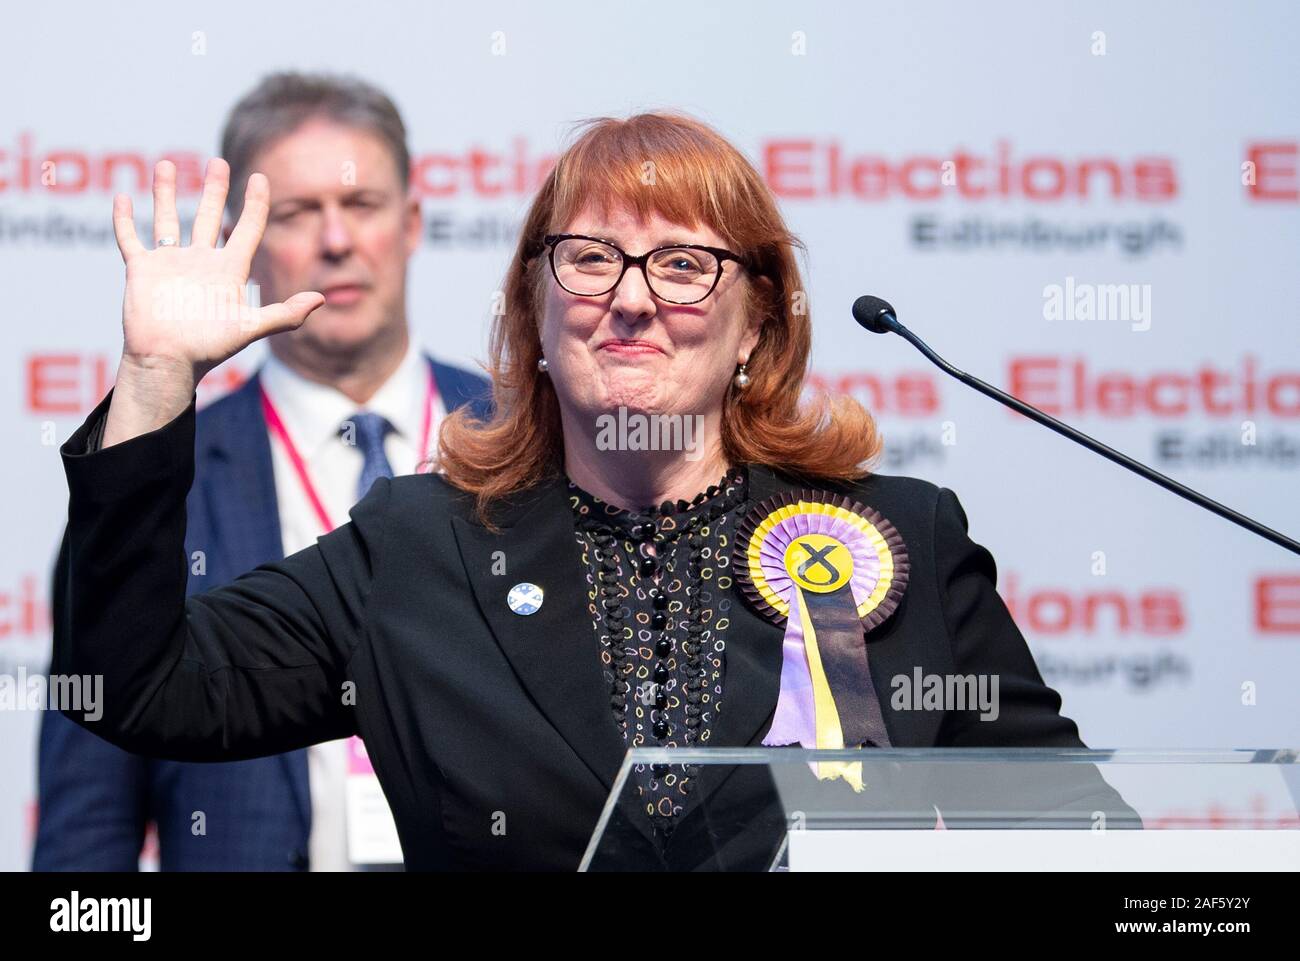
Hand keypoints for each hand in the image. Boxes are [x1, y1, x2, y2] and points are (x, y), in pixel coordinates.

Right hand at [102, 159, 323, 445]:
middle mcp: (201, 262)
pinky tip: (123, 197)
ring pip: (169, 219)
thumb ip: (285, 314)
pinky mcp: (141, 269)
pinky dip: (125, 219)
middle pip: (210, 217)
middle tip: (219, 162)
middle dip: (215, 190)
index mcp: (228, 270)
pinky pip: (130, 238)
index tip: (260, 177)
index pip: (247, 228)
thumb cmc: (209, 348)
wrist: (168, 362)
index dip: (256, 203)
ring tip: (166, 165)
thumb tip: (321, 300)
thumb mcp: (249, 327)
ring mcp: (170, 263)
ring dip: (167, 193)